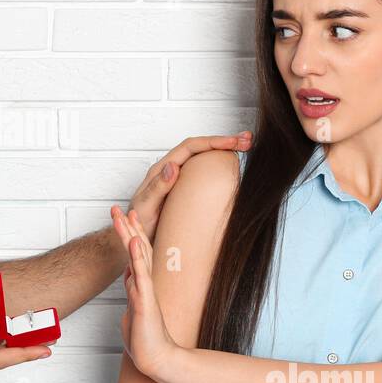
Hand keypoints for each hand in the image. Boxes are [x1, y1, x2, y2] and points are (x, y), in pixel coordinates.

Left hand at [110, 204, 178, 380]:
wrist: (156, 360)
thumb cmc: (145, 341)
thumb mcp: (133, 314)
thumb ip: (132, 297)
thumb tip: (129, 287)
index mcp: (140, 287)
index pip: (135, 256)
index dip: (130, 236)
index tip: (125, 218)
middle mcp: (144, 285)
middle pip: (137, 250)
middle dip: (128, 228)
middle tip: (119, 208)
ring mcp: (146, 291)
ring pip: (138, 257)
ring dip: (131, 235)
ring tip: (124, 215)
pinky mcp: (145, 301)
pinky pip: (141, 275)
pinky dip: (137, 257)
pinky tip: (135, 241)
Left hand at [126, 131, 252, 241]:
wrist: (133, 241)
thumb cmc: (135, 225)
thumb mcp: (145, 207)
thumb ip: (157, 188)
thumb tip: (174, 166)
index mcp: (162, 169)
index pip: (190, 147)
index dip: (213, 142)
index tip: (233, 142)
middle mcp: (171, 171)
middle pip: (201, 148)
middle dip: (224, 141)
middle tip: (248, 141)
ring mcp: (179, 181)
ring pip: (204, 160)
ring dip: (224, 153)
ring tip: (245, 149)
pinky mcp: (185, 192)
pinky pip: (204, 175)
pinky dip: (220, 168)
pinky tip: (233, 172)